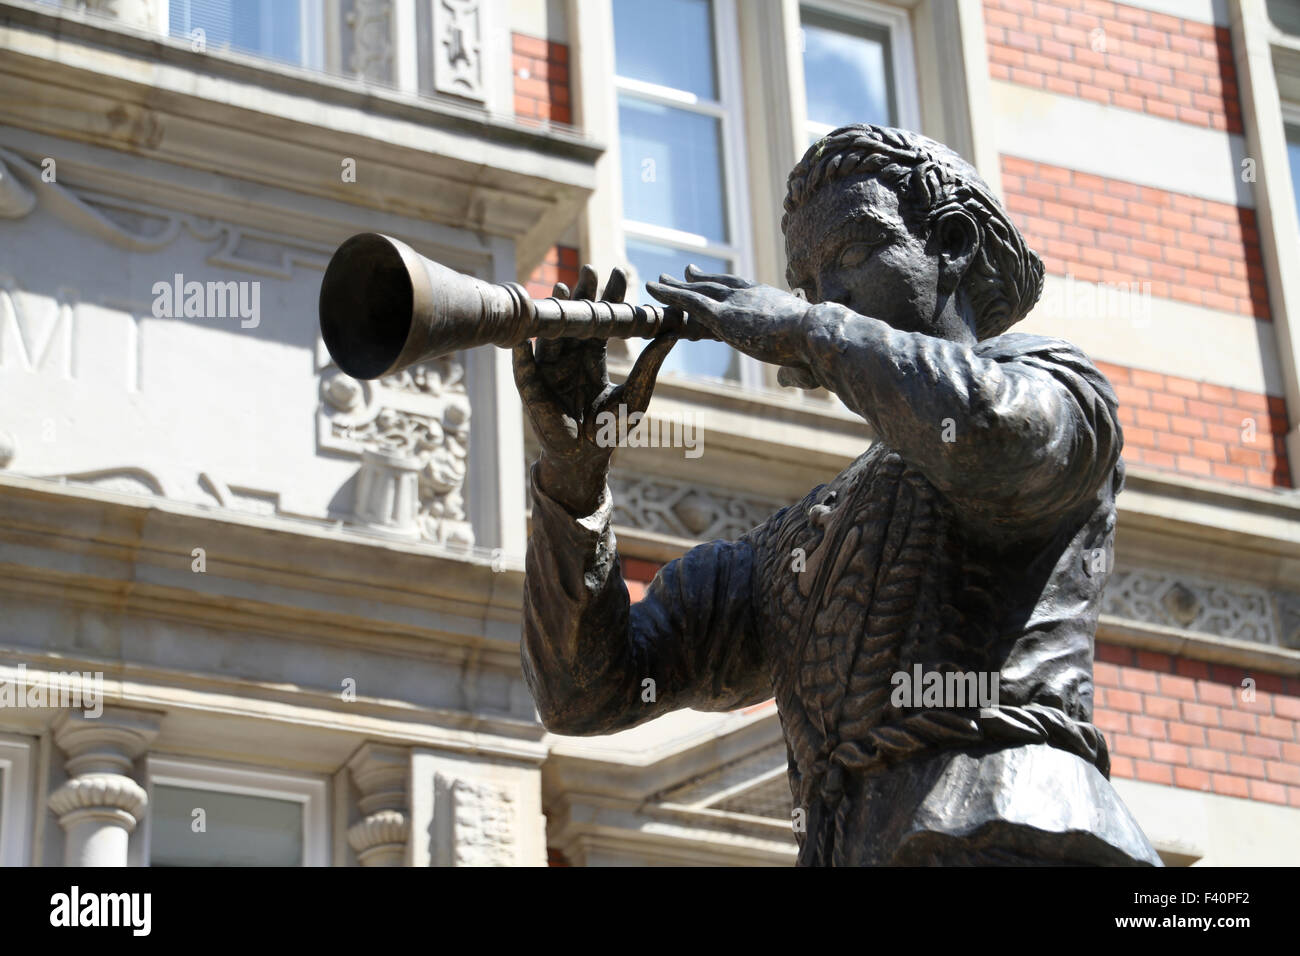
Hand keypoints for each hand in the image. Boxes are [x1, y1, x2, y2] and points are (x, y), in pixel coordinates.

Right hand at [512, 265, 677, 514]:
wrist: (586, 458)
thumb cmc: (611, 429)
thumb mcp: (638, 392)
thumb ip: (650, 363)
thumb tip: (672, 332)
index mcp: (592, 358)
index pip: (602, 321)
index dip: (609, 298)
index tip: (620, 273)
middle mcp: (569, 358)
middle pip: (575, 319)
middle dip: (582, 293)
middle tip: (590, 268)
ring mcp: (549, 370)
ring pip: (551, 334)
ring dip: (555, 311)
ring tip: (560, 286)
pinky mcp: (532, 387)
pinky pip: (524, 364)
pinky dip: (522, 347)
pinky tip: (525, 330)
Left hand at [647, 265, 816, 384]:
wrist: (814, 332)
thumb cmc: (818, 346)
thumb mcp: (807, 352)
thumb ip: (796, 364)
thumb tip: (796, 380)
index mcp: (770, 299)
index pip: (743, 289)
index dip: (728, 285)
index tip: (721, 281)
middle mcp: (750, 294)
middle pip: (719, 284)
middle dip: (700, 279)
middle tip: (686, 271)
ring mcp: (734, 303)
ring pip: (699, 290)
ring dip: (677, 285)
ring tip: (659, 279)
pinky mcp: (721, 314)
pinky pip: (689, 300)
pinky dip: (669, 293)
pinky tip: (652, 287)